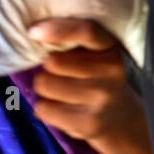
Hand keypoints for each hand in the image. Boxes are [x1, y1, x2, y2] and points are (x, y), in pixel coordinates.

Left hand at [27, 19, 153, 153]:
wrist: (120, 117)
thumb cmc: (95, 75)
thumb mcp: (95, 52)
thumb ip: (73, 38)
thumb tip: (35, 32)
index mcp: (110, 47)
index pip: (87, 31)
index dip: (57, 30)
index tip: (33, 32)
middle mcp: (111, 72)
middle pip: (54, 61)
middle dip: (47, 66)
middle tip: (58, 72)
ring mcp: (102, 99)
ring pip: (45, 84)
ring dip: (44, 86)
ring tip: (60, 90)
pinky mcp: (90, 123)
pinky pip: (44, 109)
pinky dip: (44, 107)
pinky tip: (61, 108)